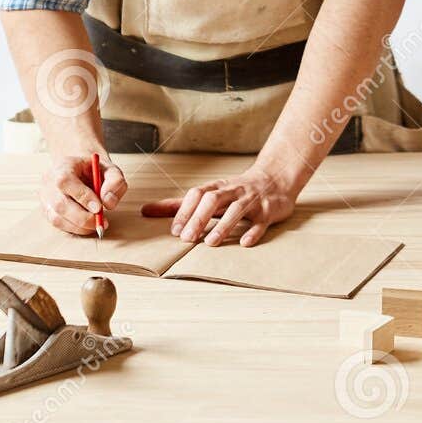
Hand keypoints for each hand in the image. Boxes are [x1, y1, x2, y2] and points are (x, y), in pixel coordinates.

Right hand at [40, 152, 126, 235]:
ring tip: (96, 224)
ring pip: (56, 218)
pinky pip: (57, 224)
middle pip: (59, 204)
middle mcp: (49, 181)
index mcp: (63, 165)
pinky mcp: (46, 209)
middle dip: (83, 218)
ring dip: (79, 226)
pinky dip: (74, 228)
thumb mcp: (110, 169)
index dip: (82, 196)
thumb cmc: (95, 169)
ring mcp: (45, 196)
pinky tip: (87, 225)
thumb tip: (108, 202)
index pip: (65, 181)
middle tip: (101, 223)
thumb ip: (115, 182)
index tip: (99, 208)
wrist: (79, 167)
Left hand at [140, 167, 296, 246]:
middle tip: (187, 238)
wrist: (275, 180)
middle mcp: (233, 191)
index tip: (174, 230)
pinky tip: (244, 242)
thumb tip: (146, 210)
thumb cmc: (235, 192)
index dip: (185, 211)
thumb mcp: (208, 194)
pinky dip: (253, 231)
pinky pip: (261, 221)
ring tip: (210, 242)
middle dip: (199, 218)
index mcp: (217, 188)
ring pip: (237, 210)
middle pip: (213, 200)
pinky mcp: (268, 211)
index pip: (197, 194)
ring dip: (223, 225)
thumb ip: (180, 204)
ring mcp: (252, 200)